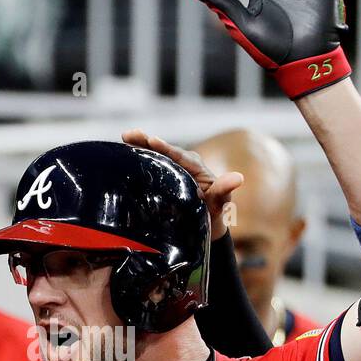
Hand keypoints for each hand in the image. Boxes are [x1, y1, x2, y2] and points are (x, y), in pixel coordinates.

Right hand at [122, 129, 242, 239]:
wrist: (206, 226)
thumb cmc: (215, 214)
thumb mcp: (220, 203)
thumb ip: (224, 190)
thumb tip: (238, 178)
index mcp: (196, 166)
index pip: (179, 155)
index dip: (165, 147)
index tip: (151, 140)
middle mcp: (183, 163)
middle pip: (164, 150)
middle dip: (146, 141)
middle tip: (129, 134)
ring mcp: (172, 168)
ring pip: (154, 155)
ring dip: (139, 146)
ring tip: (124, 137)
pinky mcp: (164, 176)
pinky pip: (150, 165)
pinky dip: (137, 159)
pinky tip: (121, 154)